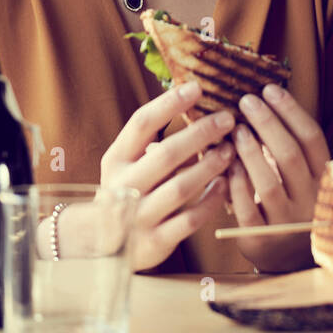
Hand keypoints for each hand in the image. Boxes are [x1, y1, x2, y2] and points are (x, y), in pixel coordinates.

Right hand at [97, 80, 236, 271]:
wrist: (102, 244)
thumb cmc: (127, 191)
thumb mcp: (129, 164)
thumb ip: (154, 142)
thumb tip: (196, 109)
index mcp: (116, 160)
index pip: (141, 123)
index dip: (169, 103)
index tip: (197, 87)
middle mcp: (124, 187)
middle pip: (166, 154)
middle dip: (200, 134)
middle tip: (227, 119)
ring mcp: (138, 217)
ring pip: (181, 187)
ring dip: (210, 166)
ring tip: (230, 151)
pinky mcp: (155, 242)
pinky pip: (190, 219)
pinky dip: (211, 201)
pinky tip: (225, 185)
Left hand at [226, 84, 330, 272]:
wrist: (290, 259)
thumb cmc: (292, 203)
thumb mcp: (302, 176)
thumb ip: (289, 146)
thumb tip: (263, 98)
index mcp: (324, 179)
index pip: (312, 138)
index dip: (291, 111)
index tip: (270, 89)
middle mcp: (310, 200)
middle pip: (290, 156)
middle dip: (267, 124)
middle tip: (246, 101)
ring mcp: (286, 221)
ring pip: (268, 183)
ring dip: (249, 152)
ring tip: (234, 130)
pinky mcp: (261, 239)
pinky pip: (246, 209)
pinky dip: (235, 185)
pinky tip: (225, 165)